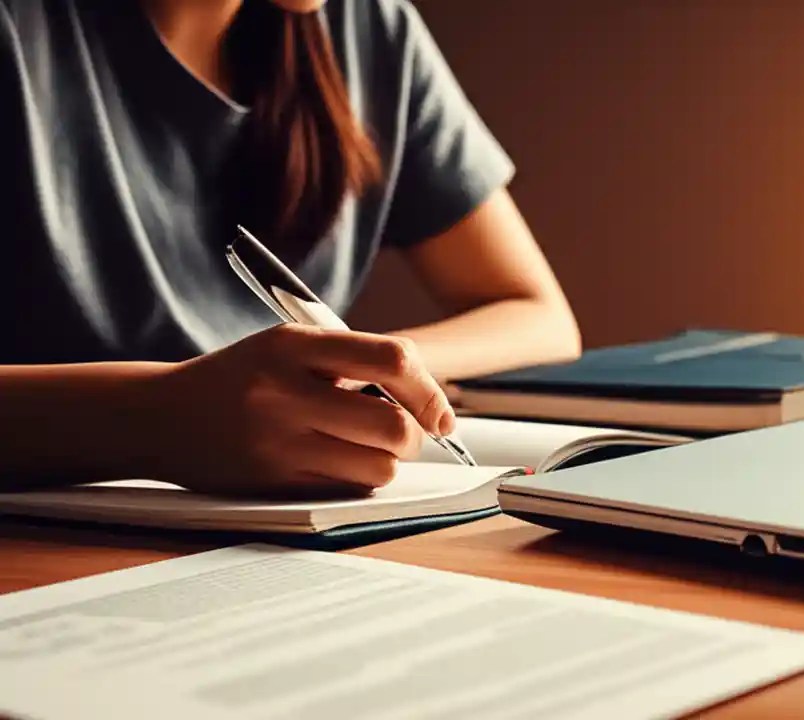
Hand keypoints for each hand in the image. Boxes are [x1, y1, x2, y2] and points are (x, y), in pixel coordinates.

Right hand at [149, 324, 453, 498]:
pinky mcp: (272, 483)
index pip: (393, 359)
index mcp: (296, 345)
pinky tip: (336, 465)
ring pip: (379, 467)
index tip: (439, 413)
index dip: (429, 390)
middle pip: (394, 425)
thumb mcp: (288, 347)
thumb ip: (353, 360)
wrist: (158, 415)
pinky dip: (358, 481)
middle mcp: (286, 392)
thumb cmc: (241, 378)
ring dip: (386, 463)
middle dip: (414, 436)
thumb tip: (430, 400)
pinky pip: (348, 491)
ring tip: (364, 450)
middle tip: (404, 435)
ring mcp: (277, 441)